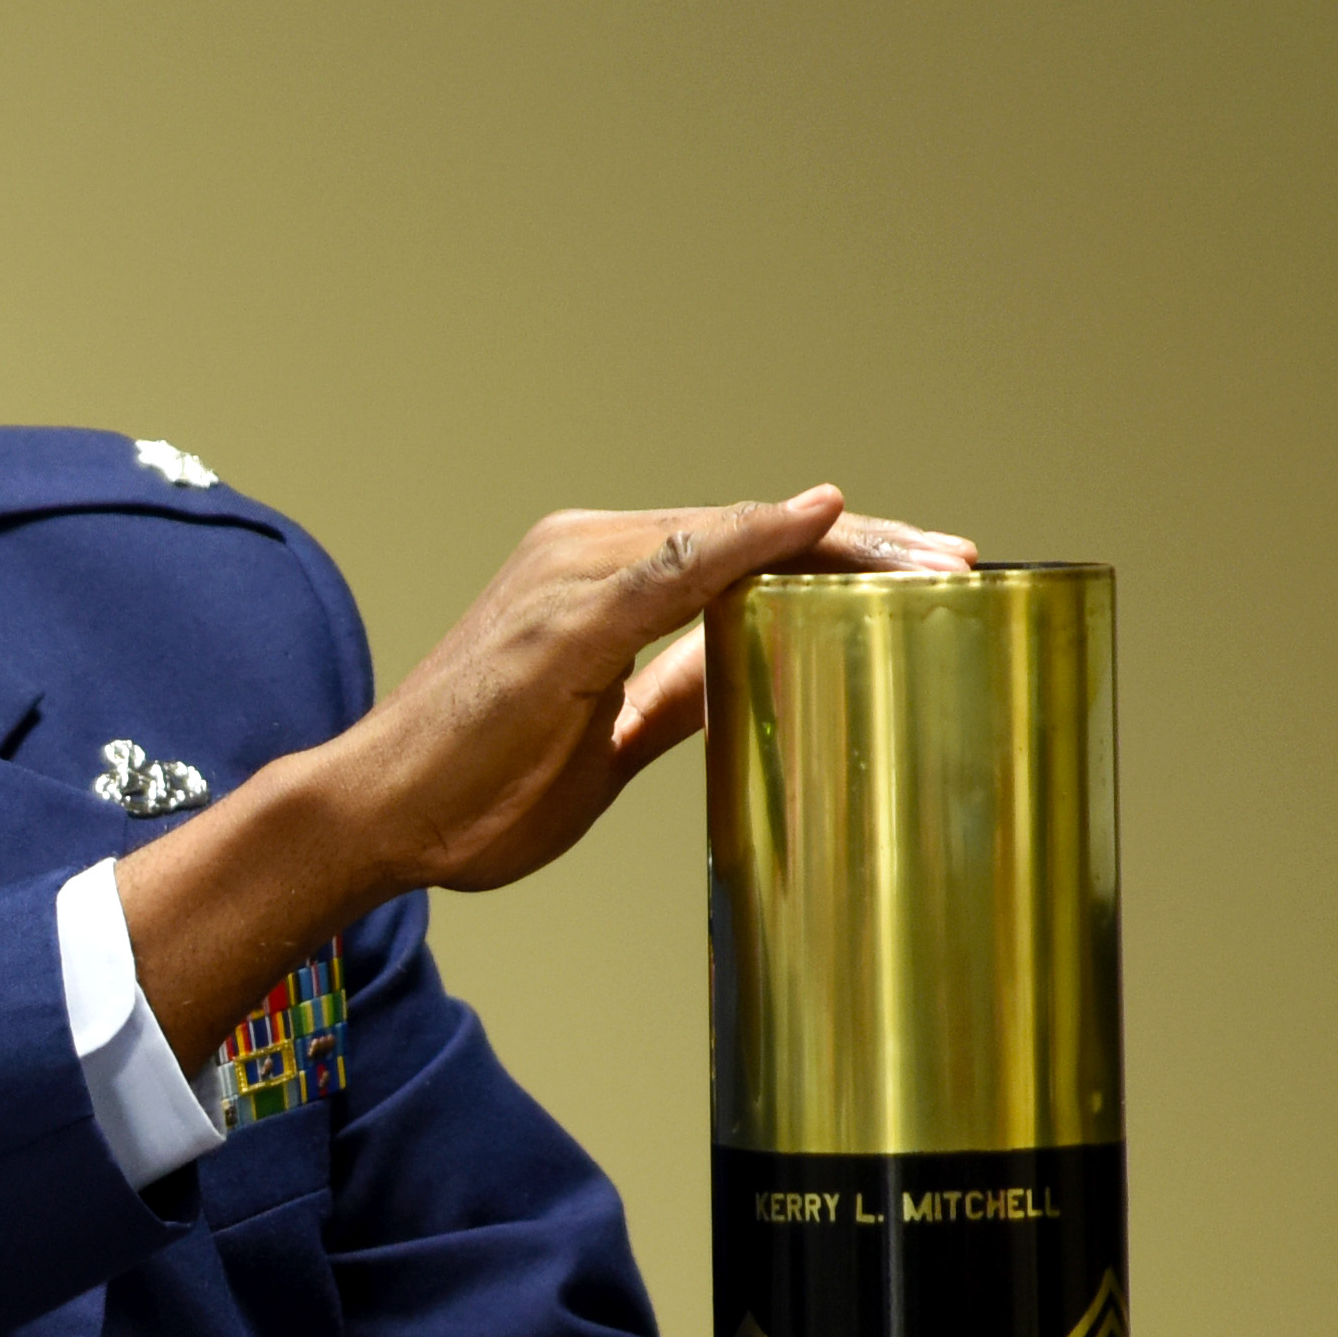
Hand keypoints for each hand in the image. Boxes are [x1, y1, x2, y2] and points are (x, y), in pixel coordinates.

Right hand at [120, 490, 972, 1059]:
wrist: (372, 818)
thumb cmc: (470, 789)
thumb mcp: (606, 740)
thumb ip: (677, 692)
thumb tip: (756, 669)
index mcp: (592, 579)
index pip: (740, 551)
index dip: (837, 559)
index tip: (930, 574)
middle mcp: (580, 553)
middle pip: (752, 532)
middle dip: (868, 548)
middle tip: (966, 564)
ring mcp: (569, 577)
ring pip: (733, 538)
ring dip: (842, 546)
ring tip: (936, 565)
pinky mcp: (564, 619)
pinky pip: (677, 566)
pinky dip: (753, 538)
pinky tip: (817, 519)